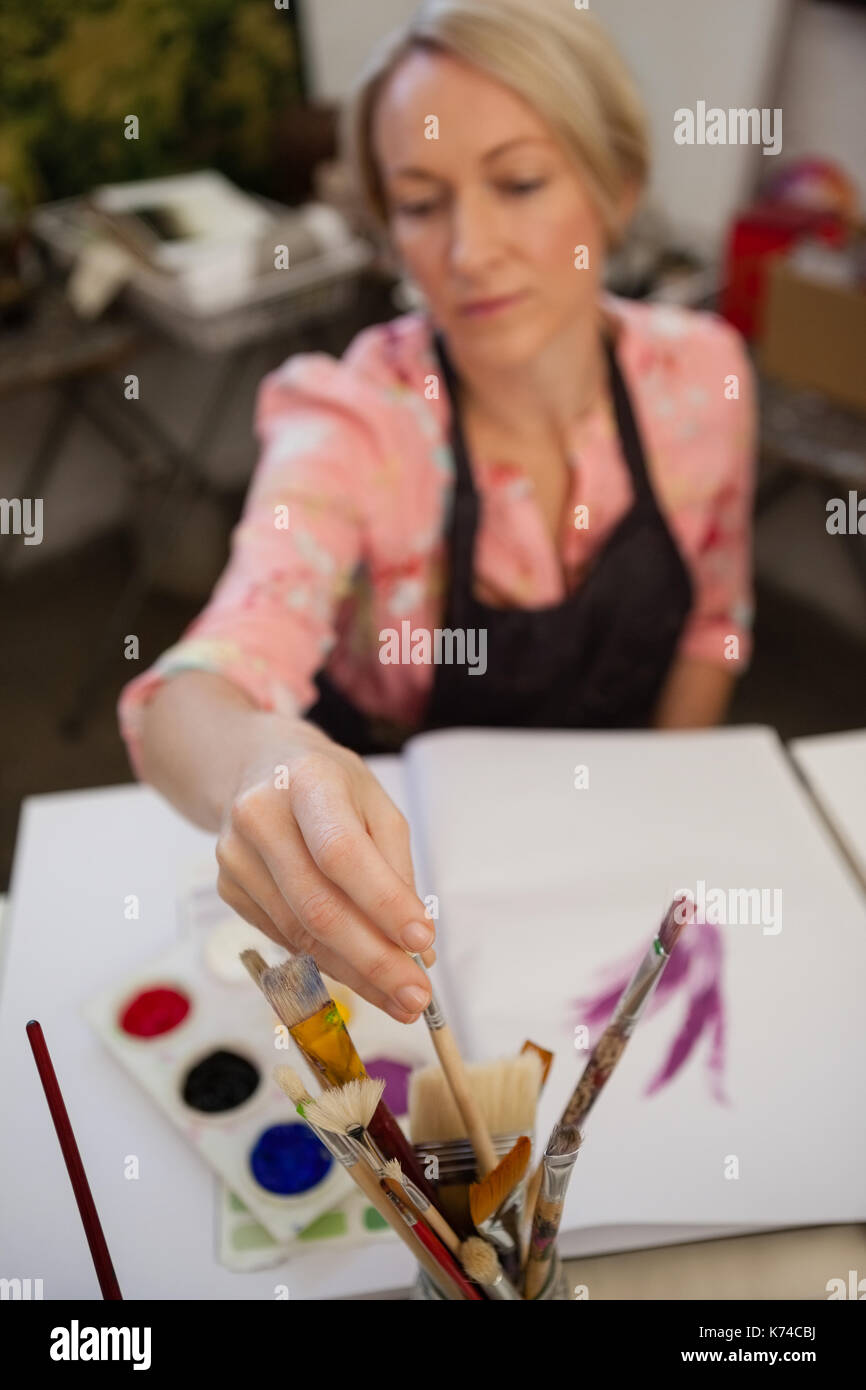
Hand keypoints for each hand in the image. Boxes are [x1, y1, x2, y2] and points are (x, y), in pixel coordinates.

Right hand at [215, 717, 435, 1021]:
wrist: (258, 766)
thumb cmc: (329, 785)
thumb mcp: (376, 805)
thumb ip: (397, 872)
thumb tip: (417, 948)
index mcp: (306, 780)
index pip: (341, 852)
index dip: (382, 902)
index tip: (422, 941)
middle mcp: (259, 816)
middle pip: (317, 906)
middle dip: (373, 961)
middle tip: (416, 997)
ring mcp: (235, 856)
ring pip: (301, 934)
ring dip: (355, 974)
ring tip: (399, 998)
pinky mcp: (227, 888)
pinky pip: (286, 938)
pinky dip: (329, 961)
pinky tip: (361, 972)